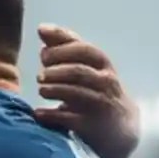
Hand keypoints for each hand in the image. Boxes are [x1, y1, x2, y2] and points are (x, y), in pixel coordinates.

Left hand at [34, 24, 139, 157]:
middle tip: (40, 75)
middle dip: (56, 70)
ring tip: (41, 89)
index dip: (61, 49)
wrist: (120, 129)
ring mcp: (100, 105)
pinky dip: (51, 115)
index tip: (43, 54)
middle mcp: (105, 83)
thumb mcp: (87, 67)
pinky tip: (38, 113)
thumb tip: (42, 28)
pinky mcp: (92, 126)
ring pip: (76, 93)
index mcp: (102, 66)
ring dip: (53, 89)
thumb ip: (65, 47)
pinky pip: (69, 118)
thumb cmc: (97, 91)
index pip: (84, 50)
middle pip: (79, 71)